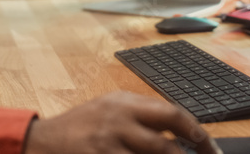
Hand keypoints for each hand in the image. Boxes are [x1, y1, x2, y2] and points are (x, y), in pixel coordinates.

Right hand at [23, 92, 220, 153]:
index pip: (171, 113)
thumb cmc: (81, 126)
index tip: (207, 146)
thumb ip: (141, 114)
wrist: (43, 141)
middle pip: (164, 142)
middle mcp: (118, 120)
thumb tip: (179, 128)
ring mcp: (108, 143)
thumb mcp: (110, 108)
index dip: (194, 131)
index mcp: (125, 102)